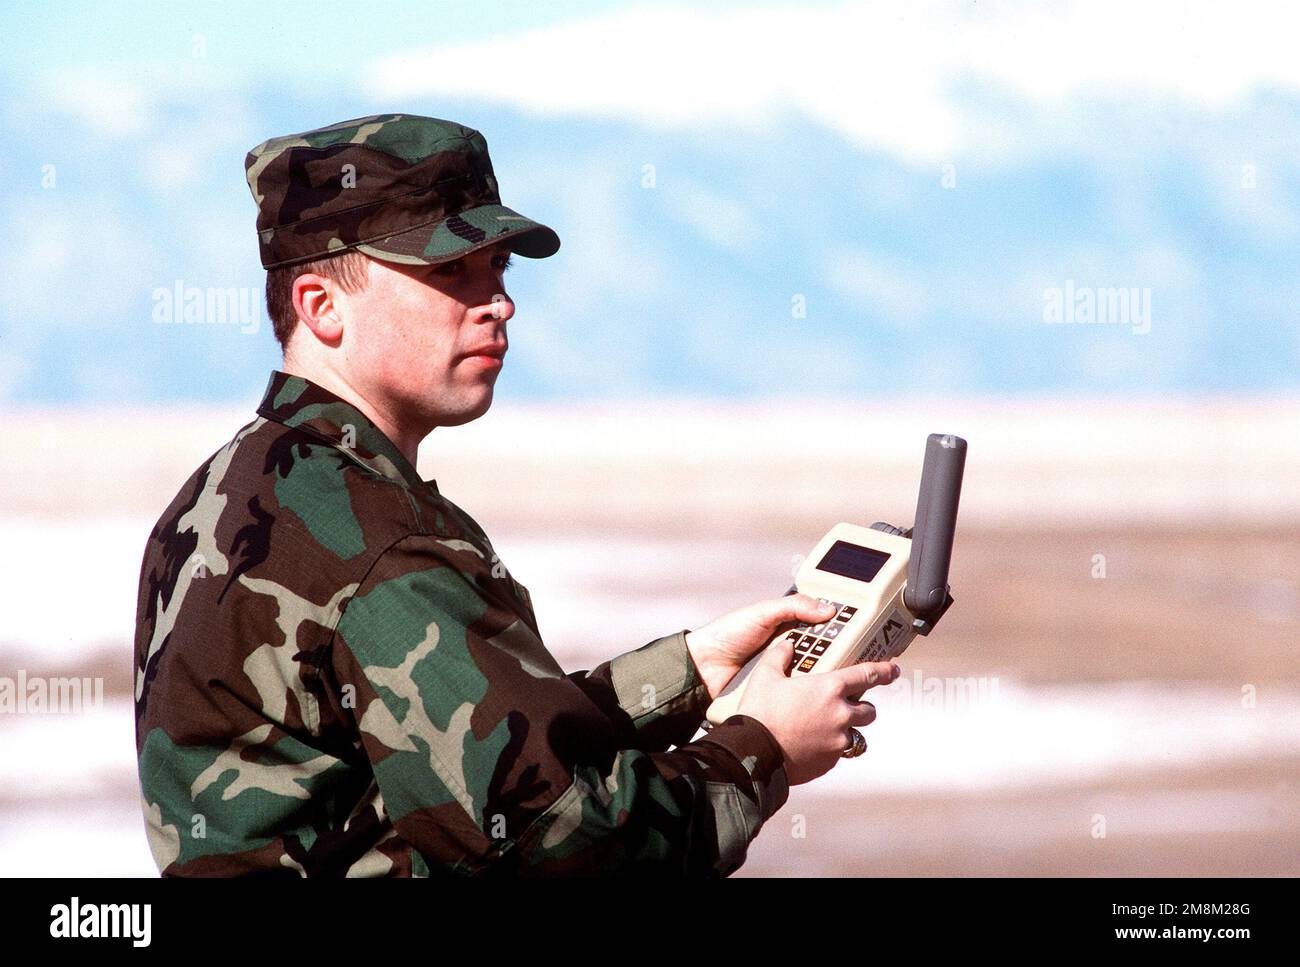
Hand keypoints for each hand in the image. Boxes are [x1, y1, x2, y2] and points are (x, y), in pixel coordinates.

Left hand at [684, 593, 839, 698]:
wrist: (704, 667)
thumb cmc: (728, 635)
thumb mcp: (762, 613)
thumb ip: (793, 606)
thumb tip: (826, 609)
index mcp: (788, 626)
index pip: (822, 626)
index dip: (840, 628)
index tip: (861, 631)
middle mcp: (790, 648)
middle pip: (824, 651)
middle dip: (837, 654)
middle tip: (854, 657)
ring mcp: (786, 671)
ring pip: (816, 673)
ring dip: (825, 674)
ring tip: (840, 675)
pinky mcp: (780, 691)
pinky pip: (801, 691)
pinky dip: (810, 691)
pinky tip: (822, 694)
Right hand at [734, 637, 897, 783]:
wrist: (753, 753)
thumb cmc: (759, 713)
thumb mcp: (765, 676)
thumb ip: (779, 656)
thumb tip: (786, 645)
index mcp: (828, 688)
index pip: (867, 675)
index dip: (884, 671)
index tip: (893, 670)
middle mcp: (840, 713)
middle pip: (869, 710)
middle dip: (863, 707)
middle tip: (846, 707)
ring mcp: (838, 739)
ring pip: (856, 734)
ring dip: (848, 729)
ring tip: (826, 729)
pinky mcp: (830, 761)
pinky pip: (839, 752)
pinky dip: (830, 747)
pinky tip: (810, 744)